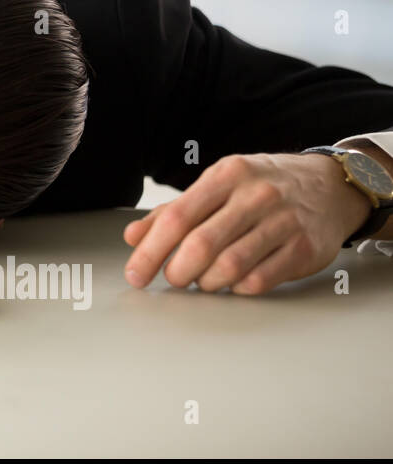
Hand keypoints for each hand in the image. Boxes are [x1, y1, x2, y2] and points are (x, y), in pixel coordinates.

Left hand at [121, 152, 369, 294]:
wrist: (330, 186)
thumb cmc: (262, 186)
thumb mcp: (217, 185)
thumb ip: (173, 210)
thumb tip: (133, 237)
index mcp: (226, 175)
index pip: (176, 217)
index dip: (150, 250)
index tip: (135, 274)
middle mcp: (256, 195)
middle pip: (201, 245)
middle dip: (177, 271)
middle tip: (172, 279)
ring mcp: (284, 222)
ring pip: (230, 267)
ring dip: (206, 282)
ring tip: (202, 279)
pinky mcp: (305, 249)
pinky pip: (259, 280)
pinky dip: (237, 288)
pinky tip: (233, 281)